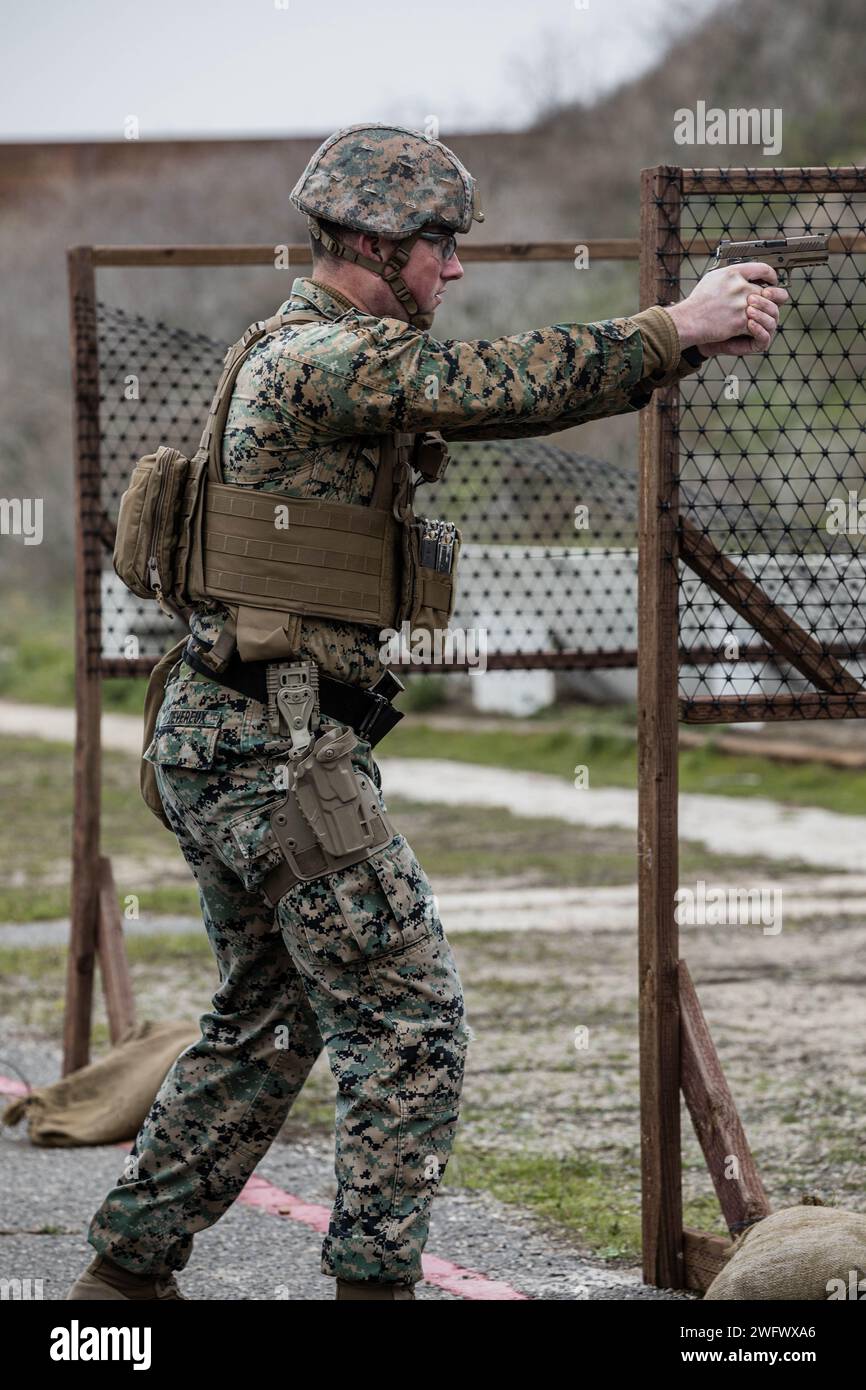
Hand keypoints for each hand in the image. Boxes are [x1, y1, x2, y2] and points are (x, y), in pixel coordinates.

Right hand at [665, 263, 789, 356]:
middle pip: (764, 291)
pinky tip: (750, 328)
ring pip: (763, 308)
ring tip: (757, 317)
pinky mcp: (739, 321)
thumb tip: (744, 274)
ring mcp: (740, 304)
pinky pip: (756, 324)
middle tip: (766, 304)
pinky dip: (754, 327)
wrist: (688, 320)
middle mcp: (739, 286)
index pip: (762, 268)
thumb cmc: (697, 302)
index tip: (772, 281)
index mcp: (733, 273)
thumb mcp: (713, 278)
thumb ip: (731, 274)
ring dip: (762, 314)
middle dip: (767, 299)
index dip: (771, 275)